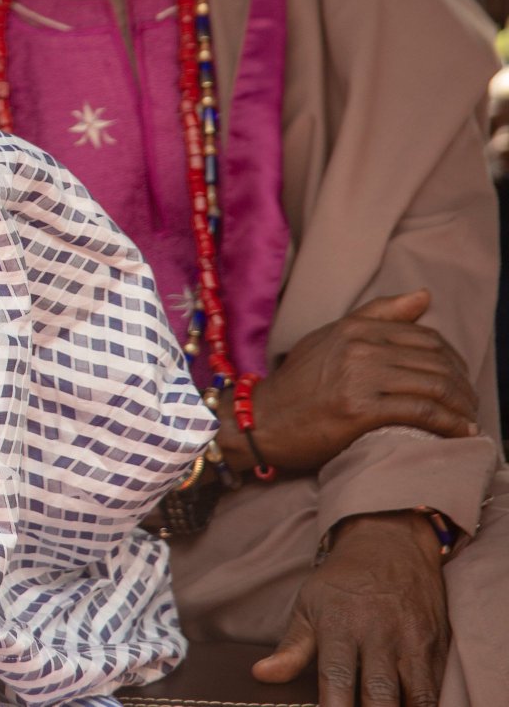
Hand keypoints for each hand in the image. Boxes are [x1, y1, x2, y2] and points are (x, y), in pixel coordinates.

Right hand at [222, 290, 476, 475]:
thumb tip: (423, 296)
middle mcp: (359, 348)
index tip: (461, 382)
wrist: (261, 420)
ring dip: (461, 407)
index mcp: (354, 328)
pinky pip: (422, 412)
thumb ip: (376, 316)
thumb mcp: (331, 339)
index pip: (425, 337)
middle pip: (435, 362)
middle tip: (469, 407)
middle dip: (463, 387)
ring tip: (467, 422)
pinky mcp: (359, 410)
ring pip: (434, 386)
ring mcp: (359, 378)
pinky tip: (458, 433)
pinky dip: (449, 424)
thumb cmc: (297, 384)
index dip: (454, 361)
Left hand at [253, 511, 447, 705]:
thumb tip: (262, 675)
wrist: (391, 544)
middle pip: (379, 693)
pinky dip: (426, 706)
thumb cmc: (342, 582)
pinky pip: (435, 688)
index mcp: (340, 625)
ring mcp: (412, 642)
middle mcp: (379, 634)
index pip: (336, 676)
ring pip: (415, 696)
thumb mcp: (309, 606)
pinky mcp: (437, 647)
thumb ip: (291, 647)